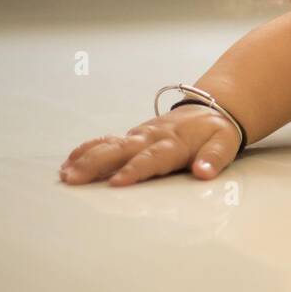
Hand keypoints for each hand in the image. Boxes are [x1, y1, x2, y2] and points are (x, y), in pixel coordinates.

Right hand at [59, 104, 242, 185]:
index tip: (117, 182)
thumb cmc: (217, 132)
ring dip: (86, 158)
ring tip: (66, 173)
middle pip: (121, 150)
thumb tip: (204, 172)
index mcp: (174, 142)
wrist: (211, 109)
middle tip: (74, 178)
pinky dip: (87, 150)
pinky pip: (106, 142)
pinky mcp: (132, 136)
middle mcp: (151, 137)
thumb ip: (214, 158)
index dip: (135, 169)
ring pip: (109, 145)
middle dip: (97, 164)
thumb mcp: (225, 144)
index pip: (152, 158)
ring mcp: (139, 135)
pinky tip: (69, 162)